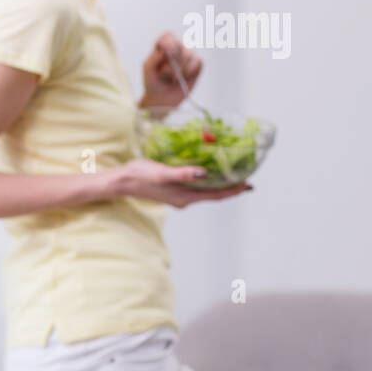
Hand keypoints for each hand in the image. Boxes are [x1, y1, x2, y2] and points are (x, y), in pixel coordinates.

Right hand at [112, 158, 252, 207]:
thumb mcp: (162, 173)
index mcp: (185, 197)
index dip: (234, 190)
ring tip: (233, 173)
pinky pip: (196, 186)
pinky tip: (209, 171)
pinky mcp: (173, 189)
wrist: (122, 181)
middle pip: (214, 194)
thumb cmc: (141, 176)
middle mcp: (185, 199)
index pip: (216, 195)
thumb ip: (183, 174)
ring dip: (220, 183)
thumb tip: (205, 174)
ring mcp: (179, 195)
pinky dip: (207, 180)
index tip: (249, 184)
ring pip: (205, 190)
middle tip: (247, 176)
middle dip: (231, 186)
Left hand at [140, 31, 201, 109]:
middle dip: (171, 60)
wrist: (161, 100)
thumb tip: (164, 47)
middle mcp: (176, 49)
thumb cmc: (152, 82)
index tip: (164, 53)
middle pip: (179, 45)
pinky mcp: (197, 65)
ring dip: (178, 69)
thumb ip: (154, 57)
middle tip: (164, 72)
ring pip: (188, 54)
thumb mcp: (148, 69)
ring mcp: (188, 56)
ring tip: (172, 78)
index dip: (168, 43)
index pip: (168, 36)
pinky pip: (198, 62)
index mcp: (163, 47)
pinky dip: (189, 72)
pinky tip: (182, 78)